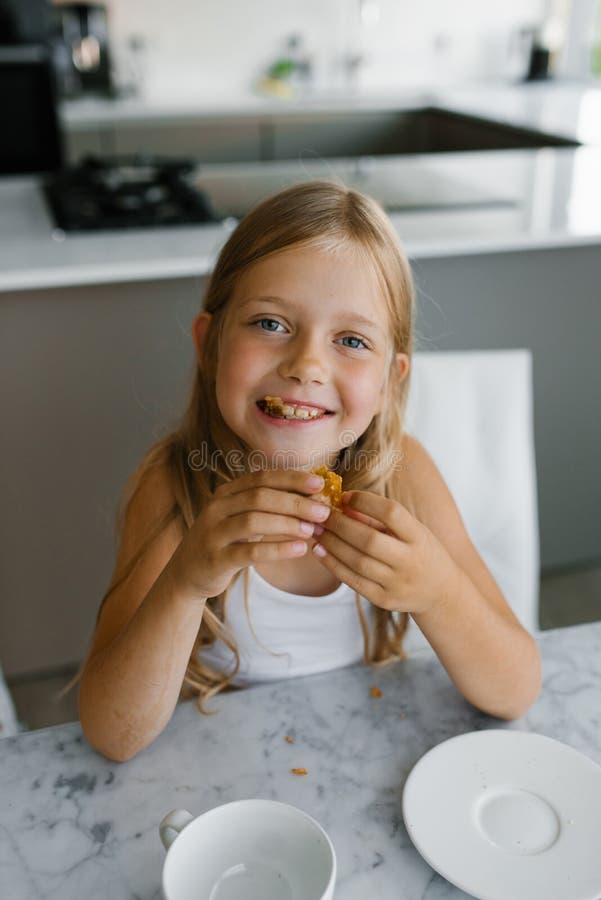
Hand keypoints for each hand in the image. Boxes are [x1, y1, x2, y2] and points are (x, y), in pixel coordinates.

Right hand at [170, 469, 331, 600]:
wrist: (187, 573)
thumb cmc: (226, 542)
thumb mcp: (240, 518)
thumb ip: (267, 506)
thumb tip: (310, 496)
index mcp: (226, 493)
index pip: (261, 477)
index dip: (291, 478)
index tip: (319, 483)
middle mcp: (217, 508)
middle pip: (260, 497)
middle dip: (295, 502)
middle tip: (323, 511)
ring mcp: (214, 533)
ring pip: (253, 521)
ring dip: (287, 524)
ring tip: (312, 530)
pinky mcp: (216, 559)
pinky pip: (250, 552)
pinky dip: (277, 550)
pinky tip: (300, 549)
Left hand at [311, 490, 458, 614]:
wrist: (440, 592)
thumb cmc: (421, 552)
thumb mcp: (411, 531)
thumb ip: (380, 519)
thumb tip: (343, 504)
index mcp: (420, 537)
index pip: (392, 513)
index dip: (365, 502)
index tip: (345, 496)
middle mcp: (410, 561)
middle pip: (369, 540)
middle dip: (340, 524)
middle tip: (320, 513)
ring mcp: (397, 583)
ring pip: (357, 562)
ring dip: (331, 543)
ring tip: (315, 529)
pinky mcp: (384, 600)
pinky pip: (353, 581)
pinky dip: (332, 564)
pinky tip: (319, 550)